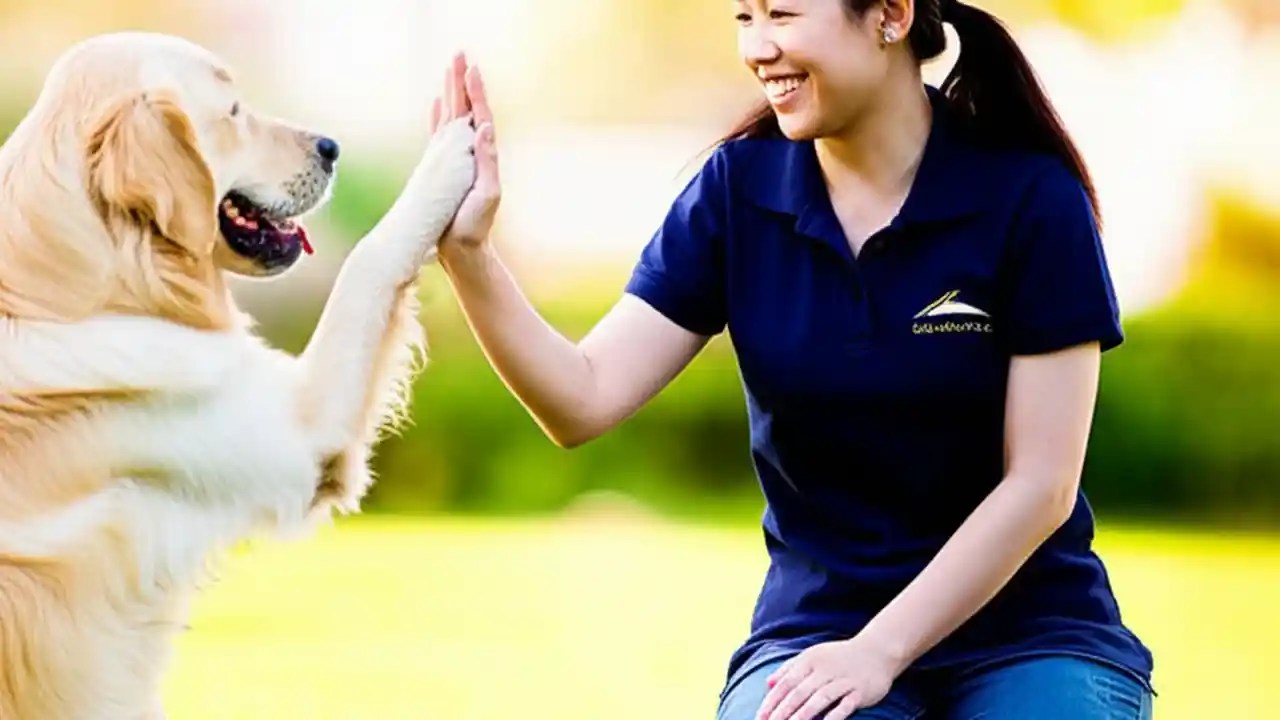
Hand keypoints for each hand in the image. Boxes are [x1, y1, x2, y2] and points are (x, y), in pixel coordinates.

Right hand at [432, 51, 500, 259]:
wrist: (463, 249)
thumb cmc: (474, 227)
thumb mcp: (486, 194)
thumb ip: (487, 162)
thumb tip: (486, 128)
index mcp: (483, 157)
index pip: (481, 117)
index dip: (476, 93)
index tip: (472, 69)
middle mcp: (472, 154)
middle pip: (467, 111)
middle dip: (463, 83)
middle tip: (460, 54)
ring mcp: (458, 160)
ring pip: (454, 118)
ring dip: (452, 94)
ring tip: (449, 71)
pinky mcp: (443, 168)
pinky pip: (439, 135)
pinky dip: (439, 118)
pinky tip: (437, 104)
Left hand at [755, 637, 901, 719]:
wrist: (877, 651)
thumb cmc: (839, 657)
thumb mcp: (813, 656)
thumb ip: (790, 668)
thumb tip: (768, 683)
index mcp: (810, 661)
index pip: (786, 682)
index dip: (772, 700)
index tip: (760, 717)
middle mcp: (824, 669)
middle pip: (799, 692)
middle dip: (782, 711)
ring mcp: (843, 680)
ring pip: (819, 699)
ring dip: (803, 715)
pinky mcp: (859, 690)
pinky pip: (844, 705)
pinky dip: (833, 715)